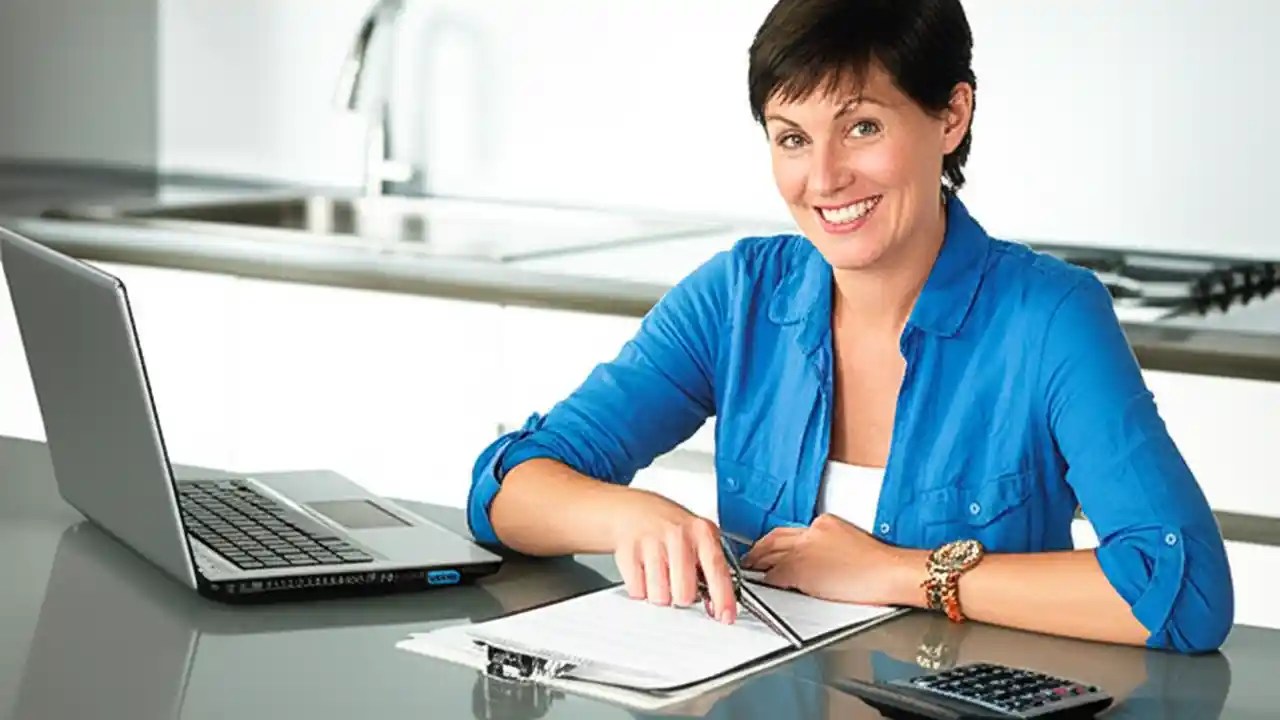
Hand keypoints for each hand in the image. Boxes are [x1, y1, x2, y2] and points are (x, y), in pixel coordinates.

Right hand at [610, 490, 738, 622]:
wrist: (633, 510)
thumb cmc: (671, 529)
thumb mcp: (698, 537)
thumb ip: (711, 567)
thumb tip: (718, 604)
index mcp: (701, 532)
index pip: (716, 569)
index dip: (723, 597)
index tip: (725, 617)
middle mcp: (678, 535)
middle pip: (684, 594)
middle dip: (681, 597)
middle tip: (678, 582)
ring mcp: (651, 542)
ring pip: (659, 597)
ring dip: (659, 594)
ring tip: (660, 574)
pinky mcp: (628, 552)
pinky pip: (638, 592)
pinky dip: (641, 589)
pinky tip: (645, 570)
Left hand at [742, 513, 916, 605]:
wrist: (889, 571)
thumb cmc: (880, 565)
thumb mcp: (852, 544)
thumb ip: (829, 547)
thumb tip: (818, 561)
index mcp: (825, 523)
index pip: (792, 531)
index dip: (777, 542)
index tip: (770, 549)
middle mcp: (811, 532)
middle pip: (775, 539)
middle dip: (760, 549)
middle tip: (750, 558)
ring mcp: (803, 550)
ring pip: (771, 555)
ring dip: (758, 564)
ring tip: (750, 570)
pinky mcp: (801, 569)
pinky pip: (776, 575)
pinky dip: (767, 580)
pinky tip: (764, 585)